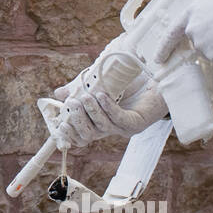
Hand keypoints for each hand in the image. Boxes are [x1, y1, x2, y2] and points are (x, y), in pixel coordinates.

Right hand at [53, 70, 167, 148]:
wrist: (154, 76)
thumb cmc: (126, 81)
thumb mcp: (96, 83)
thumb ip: (78, 89)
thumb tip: (58, 94)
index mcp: (99, 123)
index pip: (81, 136)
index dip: (70, 134)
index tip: (59, 124)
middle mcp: (111, 129)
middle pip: (89, 134)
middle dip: (78, 120)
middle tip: (72, 103)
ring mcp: (124, 128)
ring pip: (103, 126)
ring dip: (93, 111)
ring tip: (87, 96)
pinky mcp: (137, 123)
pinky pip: (120, 119)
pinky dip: (109, 108)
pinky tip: (102, 95)